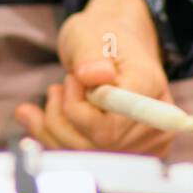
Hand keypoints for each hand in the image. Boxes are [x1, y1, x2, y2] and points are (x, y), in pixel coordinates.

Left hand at [15, 0, 175, 156]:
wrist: (115, 49)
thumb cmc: (103, 37)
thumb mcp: (90, 34)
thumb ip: (90, 55)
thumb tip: (96, 76)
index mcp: (149, 90)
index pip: (109, 125)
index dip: (78, 109)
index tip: (73, 80)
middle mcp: (154, 125)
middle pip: (94, 144)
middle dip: (61, 116)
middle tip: (59, 87)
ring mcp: (143, 146)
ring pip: (83, 155)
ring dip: (53, 127)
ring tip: (54, 95)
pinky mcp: (127, 156)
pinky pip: (82, 159)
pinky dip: (53, 138)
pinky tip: (38, 117)